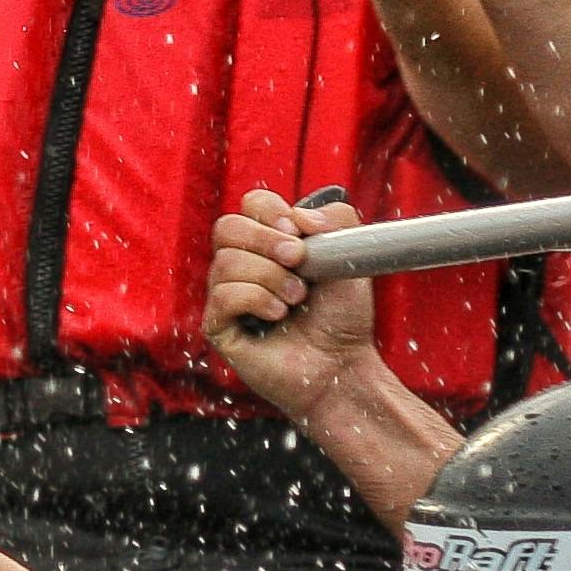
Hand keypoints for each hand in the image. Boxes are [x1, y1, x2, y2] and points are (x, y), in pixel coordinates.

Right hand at [206, 189, 382, 421]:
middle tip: (298, 260)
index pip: (252, 205)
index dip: (271, 212)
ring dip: (270, 277)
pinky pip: (223, 295)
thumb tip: (299, 216)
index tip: (298, 232)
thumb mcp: (351, 255)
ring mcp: (228, 295)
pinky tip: (277, 315)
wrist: (343, 365)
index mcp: (270, 243)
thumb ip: (336, 218)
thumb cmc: (342, 316)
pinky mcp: (219, 326)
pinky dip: (255, 300)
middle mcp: (244, 265)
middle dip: (265, 239)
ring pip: (226, 262)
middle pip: (227, 227)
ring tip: (296, 299)